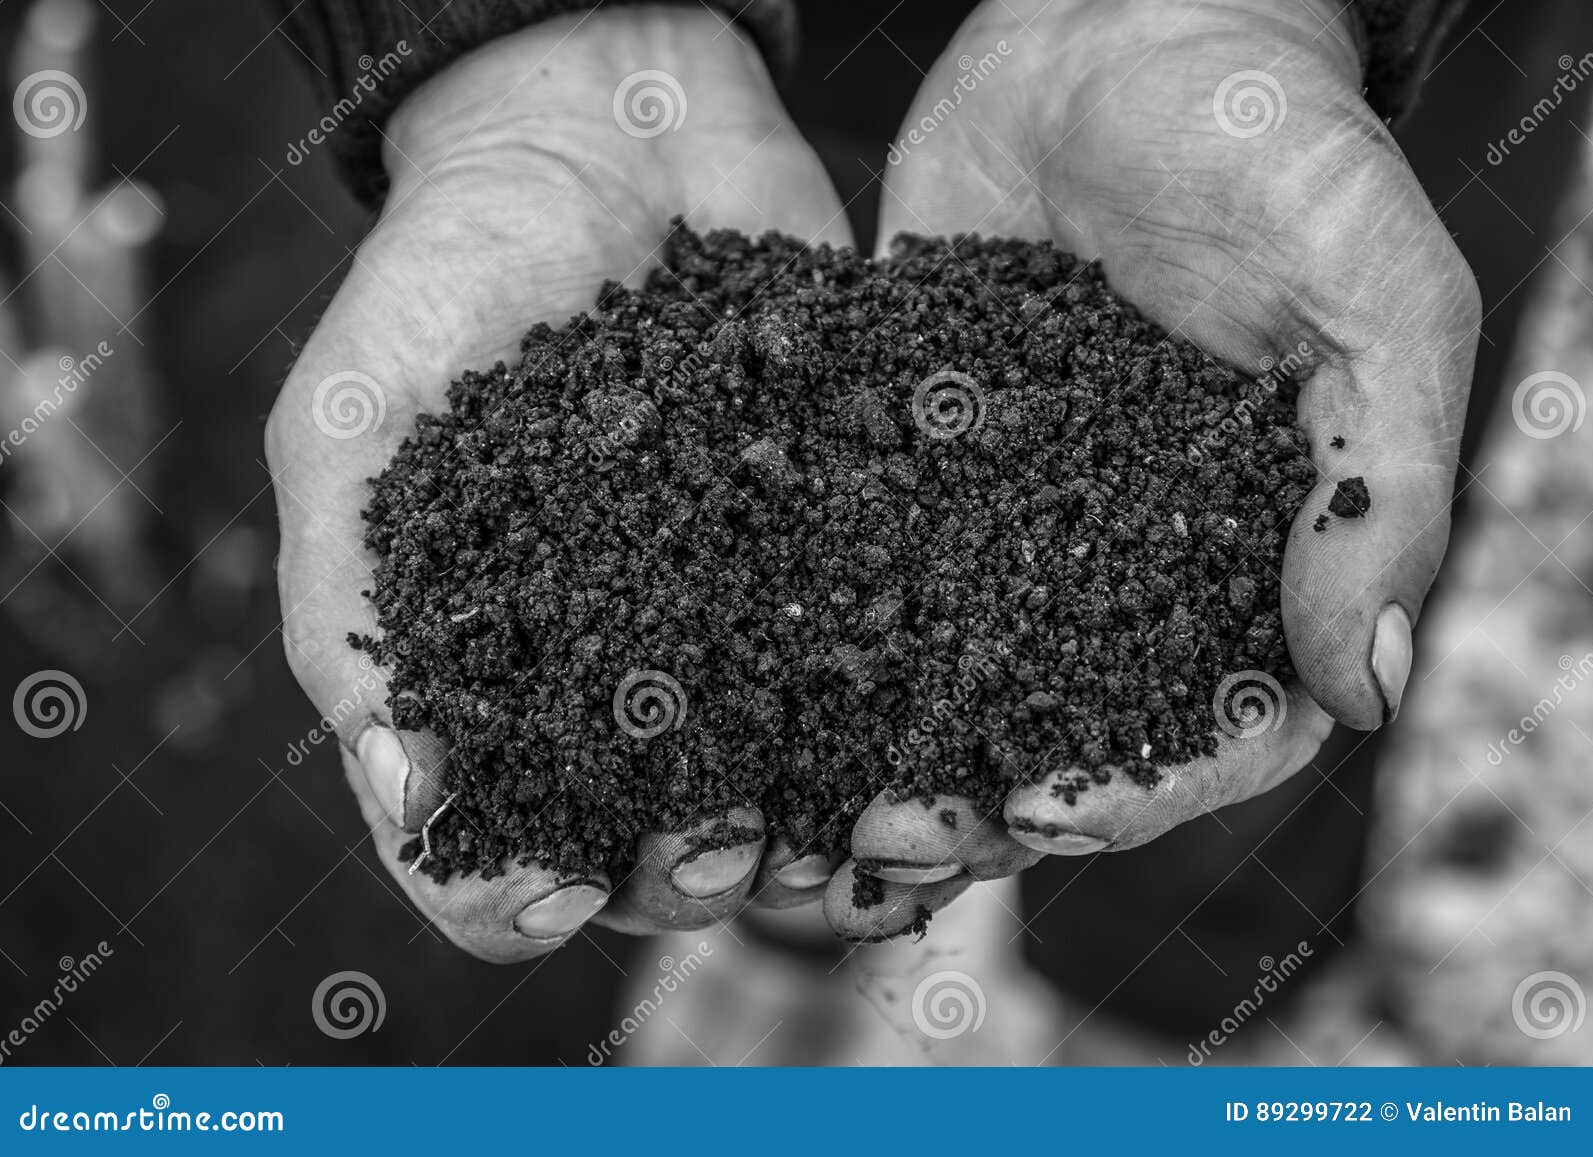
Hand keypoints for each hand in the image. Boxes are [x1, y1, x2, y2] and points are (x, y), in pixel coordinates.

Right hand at [266, 8, 849, 960]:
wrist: (595, 132)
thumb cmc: (441, 280)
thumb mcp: (351, 432)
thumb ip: (350, 606)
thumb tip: (406, 797)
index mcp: (496, 678)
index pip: (499, 845)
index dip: (517, 896)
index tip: (562, 887)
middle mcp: (624, 677)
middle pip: (659, 843)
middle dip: (695, 878)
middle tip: (728, 851)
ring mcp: (742, 623)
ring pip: (793, 790)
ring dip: (828, 846)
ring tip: (854, 846)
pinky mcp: (845, 550)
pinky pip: (891, 666)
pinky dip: (918, 725)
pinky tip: (944, 748)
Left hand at [828, 0, 1480, 938]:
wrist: (1116, 29)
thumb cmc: (1273, 145)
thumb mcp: (1370, 293)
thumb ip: (1378, 485)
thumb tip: (1367, 690)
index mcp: (1248, 557)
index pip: (1212, 727)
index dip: (1141, 790)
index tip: (1048, 809)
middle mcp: (1124, 565)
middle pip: (1063, 734)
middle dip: (984, 805)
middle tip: (891, 839)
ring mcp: (1009, 522)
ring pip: (949, 679)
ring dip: (883, 755)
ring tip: (807, 805)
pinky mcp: (909, 460)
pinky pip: (858, 565)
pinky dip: (808, 635)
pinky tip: (737, 685)